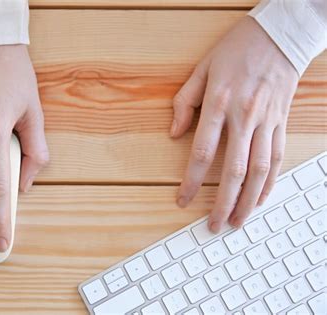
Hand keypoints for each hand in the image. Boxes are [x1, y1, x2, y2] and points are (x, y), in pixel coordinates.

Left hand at [171, 17, 298, 232]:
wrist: (279, 35)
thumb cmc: (236, 50)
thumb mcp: (201, 69)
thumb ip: (184, 102)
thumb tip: (173, 133)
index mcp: (219, 103)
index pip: (202, 152)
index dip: (192, 181)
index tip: (184, 200)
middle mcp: (245, 116)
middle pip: (234, 170)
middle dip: (223, 202)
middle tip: (214, 225)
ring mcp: (267, 120)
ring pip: (260, 170)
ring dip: (249, 200)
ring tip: (238, 221)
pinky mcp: (282, 121)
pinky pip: (278, 157)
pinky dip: (270, 182)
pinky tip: (262, 198)